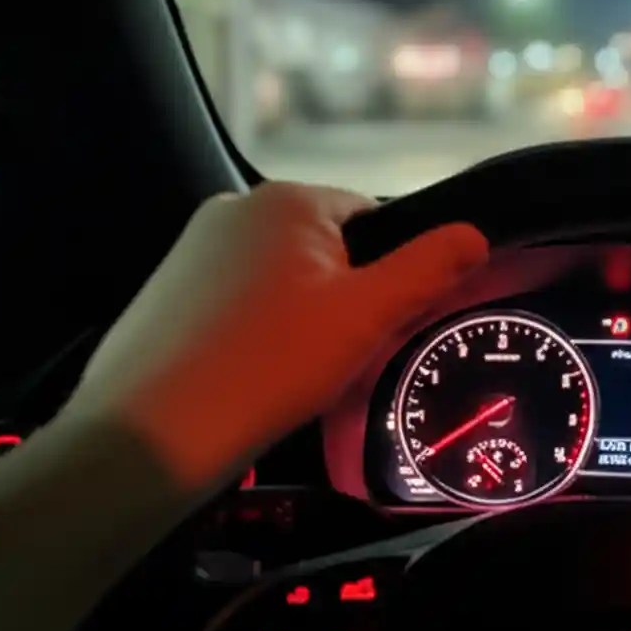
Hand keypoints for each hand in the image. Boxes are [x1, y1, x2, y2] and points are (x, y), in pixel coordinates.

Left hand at [62, 182, 487, 488]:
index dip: (390, 274)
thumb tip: (475, 234)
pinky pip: (240, 300)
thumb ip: (429, 269)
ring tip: (296, 372)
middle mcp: (236, 207)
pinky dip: (258, 330)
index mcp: (289, 199)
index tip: (381, 325)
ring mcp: (194, 247)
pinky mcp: (168, 289)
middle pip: (327, 247)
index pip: (374, 218)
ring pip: (283, 277)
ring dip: (302, 316)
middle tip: (342, 356)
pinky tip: (254, 373)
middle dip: (344, 296)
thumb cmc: (274, 363)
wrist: (154, 430)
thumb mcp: (368, 316)